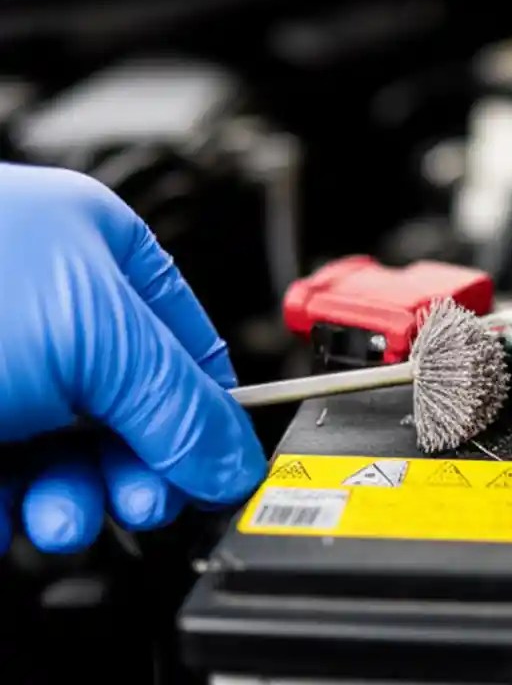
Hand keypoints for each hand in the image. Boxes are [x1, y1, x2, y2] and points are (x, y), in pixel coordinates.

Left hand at [0, 163, 265, 554]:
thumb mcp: (93, 338)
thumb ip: (181, 403)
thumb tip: (234, 461)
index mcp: (99, 253)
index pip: (191, 348)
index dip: (209, 417)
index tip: (215, 477)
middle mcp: (50, 309)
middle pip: (135, 411)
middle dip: (141, 467)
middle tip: (141, 499)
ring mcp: (0, 370)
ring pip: (72, 455)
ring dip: (81, 498)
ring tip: (65, 513)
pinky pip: (10, 483)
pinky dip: (17, 510)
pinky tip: (9, 511)